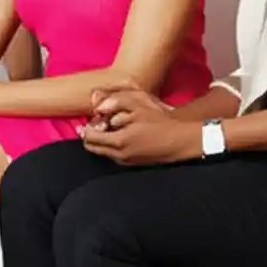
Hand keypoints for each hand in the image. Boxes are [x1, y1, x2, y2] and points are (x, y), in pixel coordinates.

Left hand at [80, 88, 196, 165]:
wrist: (181, 141)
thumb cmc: (161, 121)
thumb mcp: (139, 104)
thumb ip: (116, 102)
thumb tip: (99, 108)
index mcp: (118, 141)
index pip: (90, 138)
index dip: (86, 128)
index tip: (87, 120)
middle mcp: (119, 155)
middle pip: (94, 148)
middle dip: (91, 136)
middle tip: (97, 124)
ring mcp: (126, 161)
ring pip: (103, 152)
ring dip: (101, 141)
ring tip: (110, 127)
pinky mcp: (133, 163)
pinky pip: (114, 154)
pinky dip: (111, 146)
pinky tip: (121, 134)